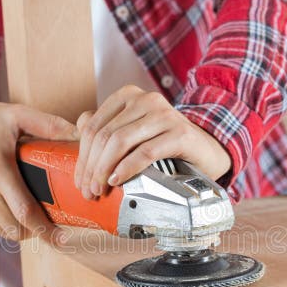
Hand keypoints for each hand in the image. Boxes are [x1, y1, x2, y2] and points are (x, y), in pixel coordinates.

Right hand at [0, 96, 75, 243]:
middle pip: (16, 228)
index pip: (25, 213)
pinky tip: (10, 205)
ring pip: (3, 230)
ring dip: (21, 228)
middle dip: (38, 232)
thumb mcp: (15, 114)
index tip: (63, 239)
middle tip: (53, 224)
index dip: (46, 230)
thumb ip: (50, 125)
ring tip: (33, 215)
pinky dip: (3, 221)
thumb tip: (80, 135)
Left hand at [73, 85, 231, 198]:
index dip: (82, 156)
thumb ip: (107, 126)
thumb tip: (79, 127)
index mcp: (128, 96)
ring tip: (100, 190)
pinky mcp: (179, 134)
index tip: (80, 181)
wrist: (208, 149)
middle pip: (104, 135)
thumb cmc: (166, 144)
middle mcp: (145, 100)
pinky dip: (127, 169)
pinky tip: (117, 181)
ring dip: (104, 171)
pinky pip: (144, 153)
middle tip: (88, 191)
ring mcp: (164, 114)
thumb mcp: (134, 132)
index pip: (93, 126)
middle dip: (91, 167)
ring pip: (120, 142)